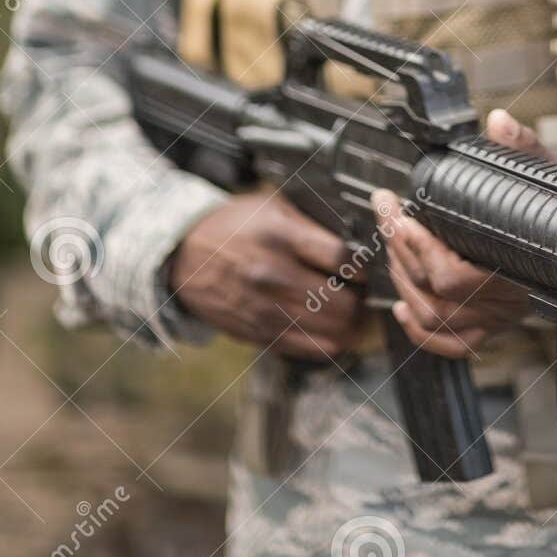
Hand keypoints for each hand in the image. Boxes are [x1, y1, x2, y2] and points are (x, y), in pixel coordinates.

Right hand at [168, 191, 366, 359]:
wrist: (183, 255)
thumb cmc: (235, 225)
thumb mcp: (274, 206)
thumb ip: (314, 223)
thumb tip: (361, 238)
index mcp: (280, 236)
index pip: (342, 258)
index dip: (366, 267)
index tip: (372, 267)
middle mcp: (273, 275)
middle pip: (341, 303)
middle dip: (364, 301)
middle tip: (369, 294)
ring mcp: (264, 309)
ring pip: (329, 332)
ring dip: (352, 326)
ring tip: (357, 314)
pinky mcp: (257, 334)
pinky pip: (307, 350)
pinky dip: (329, 344)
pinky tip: (336, 331)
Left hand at [373, 109, 549, 358]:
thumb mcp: (555, 171)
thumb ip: (525, 148)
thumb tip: (499, 124)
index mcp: (521, 270)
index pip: (455, 277)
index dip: (420, 249)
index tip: (400, 214)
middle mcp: (508, 302)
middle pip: (436, 293)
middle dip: (401, 247)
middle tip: (386, 209)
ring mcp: (498, 319)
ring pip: (434, 316)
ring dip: (403, 278)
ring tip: (391, 239)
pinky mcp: (493, 328)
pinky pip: (452, 345)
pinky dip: (420, 331)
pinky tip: (404, 304)